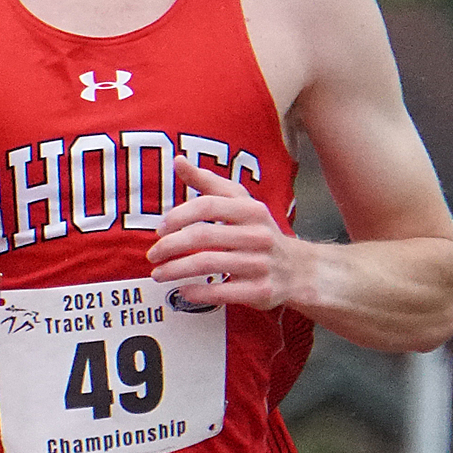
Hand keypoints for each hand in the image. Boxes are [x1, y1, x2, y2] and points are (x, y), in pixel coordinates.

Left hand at [145, 156, 297, 309]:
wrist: (299, 269)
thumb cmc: (259, 231)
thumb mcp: (240, 202)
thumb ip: (208, 182)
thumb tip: (178, 160)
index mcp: (251, 210)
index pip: (208, 205)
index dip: (179, 216)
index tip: (159, 229)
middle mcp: (258, 235)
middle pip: (204, 236)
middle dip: (171, 246)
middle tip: (152, 254)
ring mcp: (261, 264)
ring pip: (209, 264)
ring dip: (176, 270)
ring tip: (158, 274)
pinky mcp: (261, 291)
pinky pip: (223, 292)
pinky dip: (198, 292)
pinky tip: (182, 291)